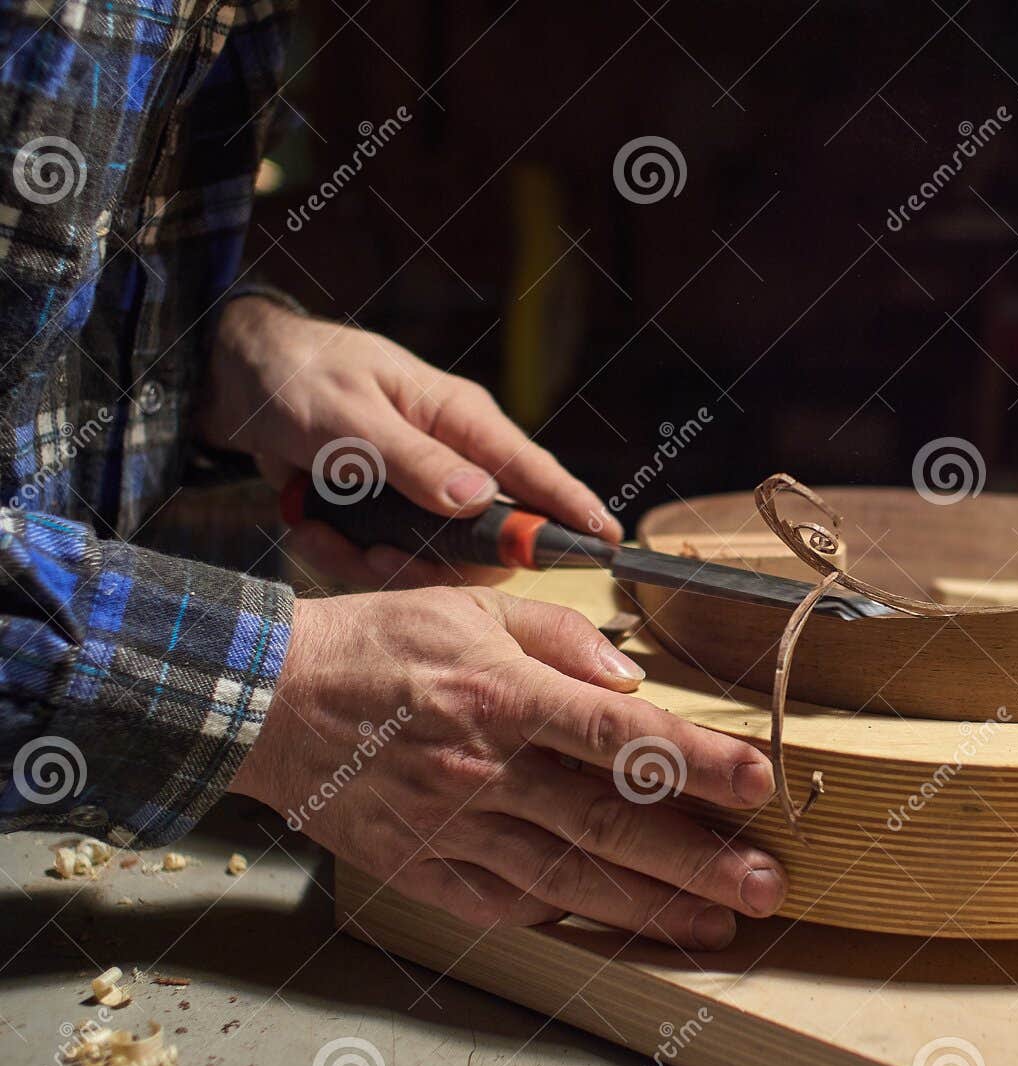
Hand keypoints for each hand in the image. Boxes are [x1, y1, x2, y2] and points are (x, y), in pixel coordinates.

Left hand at [199, 297, 621, 587]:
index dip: (572, 508)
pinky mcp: (387, 513)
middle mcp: (452, 459)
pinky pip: (384, 556)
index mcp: (459, 419)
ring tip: (325, 532)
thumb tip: (480, 499)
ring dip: (375, 560)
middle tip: (378, 558)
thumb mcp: (347, 415)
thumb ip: (412, 459)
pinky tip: (308, 525)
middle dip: (432, 562)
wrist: (235, 378)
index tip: (607, 541)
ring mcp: (420, 489)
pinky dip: (342, 553)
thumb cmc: (298, 375)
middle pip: (485, 536)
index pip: (533, 469)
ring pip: (431, 557)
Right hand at [231, 587, 783, 947]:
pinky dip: (567, 919)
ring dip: (650, 907)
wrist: (264, 703)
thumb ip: (559, 637)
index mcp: (503, 697)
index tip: (759, 781)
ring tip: (718, 924)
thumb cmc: (373, 646)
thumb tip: (629, 678)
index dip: (695, 761)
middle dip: (696, 859)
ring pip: (568, 878)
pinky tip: (623, 930)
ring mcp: (452, 829)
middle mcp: (485, 771)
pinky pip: (506, 905)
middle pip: (609, 824)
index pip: (620, 735)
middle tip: (767, 885)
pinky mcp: (423, 870)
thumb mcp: (468, 606)